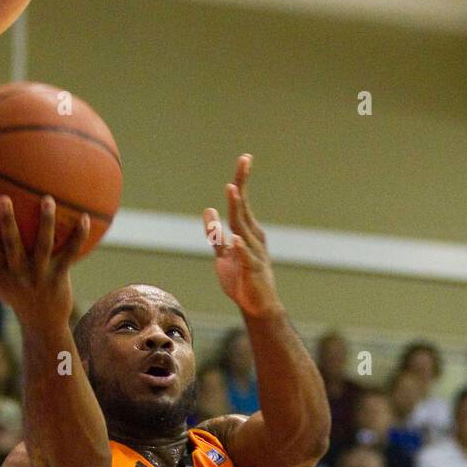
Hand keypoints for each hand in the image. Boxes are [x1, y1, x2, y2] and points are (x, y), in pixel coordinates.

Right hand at [0, 197, 85, 325]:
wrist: (43, 324)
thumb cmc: (15, 299)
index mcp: (1, 274)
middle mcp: (19, 274)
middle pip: (11, 244)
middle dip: (6, 221)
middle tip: (3, 197)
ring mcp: (40, 275)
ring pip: (43, 245)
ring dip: (45, 222)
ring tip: (47, 199)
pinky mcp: (59, 277)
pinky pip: (70, 254)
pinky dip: (78, 236)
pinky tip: (85, 218)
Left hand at [204, 155, 281, 318]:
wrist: (258, 307)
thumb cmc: (243, 280)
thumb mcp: (224, 254)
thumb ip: (216, 234)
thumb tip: (208, 210)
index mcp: (248, 232)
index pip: (242, 204)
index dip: (242, 182)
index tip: (244, 159)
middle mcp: (254, 239)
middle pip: (243, 209)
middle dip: (241, 186)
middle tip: (243, 162)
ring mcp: (254, 254)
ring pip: (244, 229)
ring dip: (237, 209)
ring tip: (232, 190)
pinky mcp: (252, 271)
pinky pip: (245, 257)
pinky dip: (240, 247)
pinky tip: (235, 238)